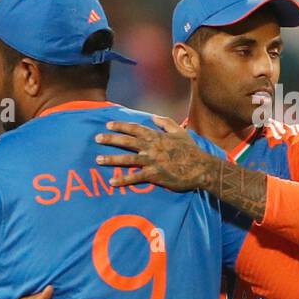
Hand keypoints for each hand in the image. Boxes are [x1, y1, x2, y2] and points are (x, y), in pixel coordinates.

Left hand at [96, 115, 220, 191]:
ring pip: (127, 158)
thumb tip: (153, 116)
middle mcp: (151, 147)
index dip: (120, 125)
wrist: (201, 168)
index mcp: (156, 136)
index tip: (108, 125)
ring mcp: (152, 161)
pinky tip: (112, 182)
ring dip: (111, 159)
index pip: (135, 128)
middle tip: (97, 138)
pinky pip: (135, 177)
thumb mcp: (180, 132)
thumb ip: (165, 122)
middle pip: (126, 141)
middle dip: (110, 139)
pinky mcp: (154, 175)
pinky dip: (123, 180)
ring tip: (98, 160)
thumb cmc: (191, 150)